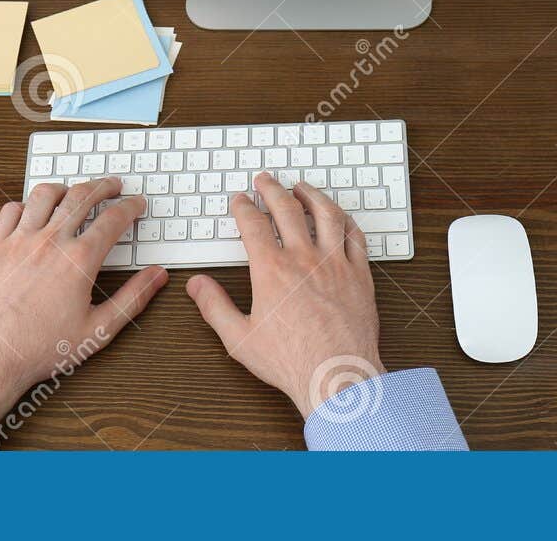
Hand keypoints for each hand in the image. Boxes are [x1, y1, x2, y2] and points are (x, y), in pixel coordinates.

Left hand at [0, 177, 167, 427]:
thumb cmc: (40, 348)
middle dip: (103, 185)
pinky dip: (25, 204)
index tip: (136, 203)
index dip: (130, 206)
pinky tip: (32, 211)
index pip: (113, 219)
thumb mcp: (98, 331)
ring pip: (45, 195)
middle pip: (82, 196)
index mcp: (79, 260)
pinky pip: (10, 210)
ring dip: (66, 187)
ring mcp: (19, 241)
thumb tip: (157, 277)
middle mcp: (50, 242)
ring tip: (75, 190)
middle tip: (113, 184)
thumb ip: (132, 299)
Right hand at [186, 172, 384, 417]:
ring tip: (302, 186)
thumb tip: (196, 285)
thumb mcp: (239, 338)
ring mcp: (335, 264)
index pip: (253, 224)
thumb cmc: (291, 361)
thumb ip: (215, 307)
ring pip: (326, 214)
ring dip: (312, 195)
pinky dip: (345, 220)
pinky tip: (340, 216)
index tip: (239, 199)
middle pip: (287, 209)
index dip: (243, 207)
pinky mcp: (359, 275)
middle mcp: (304, 258)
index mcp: (272, 270)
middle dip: (272, 189)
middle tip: (265, 179)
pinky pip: (355, 236)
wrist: (337, 377)